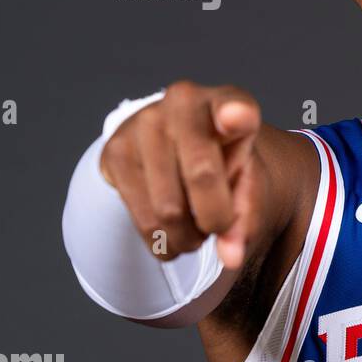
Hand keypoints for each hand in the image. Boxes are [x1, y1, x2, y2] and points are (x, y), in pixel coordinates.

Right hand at [99, 80, 265, 269]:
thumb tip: (230, 258)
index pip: (236, 107)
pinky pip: (142, 217)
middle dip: (215, 219)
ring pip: (169, 207)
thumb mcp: (246, 182)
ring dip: (188, 237)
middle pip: (202, 175)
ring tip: (195, 232)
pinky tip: (172, 234)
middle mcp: (184, 102)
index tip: (237, 118)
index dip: (236, 115)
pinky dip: (162, 241)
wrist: (178, 145)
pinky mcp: (114, 150)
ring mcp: (144, 122)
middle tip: (217, 229)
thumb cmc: (222, 162)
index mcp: (230, 102)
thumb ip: (246, 217)